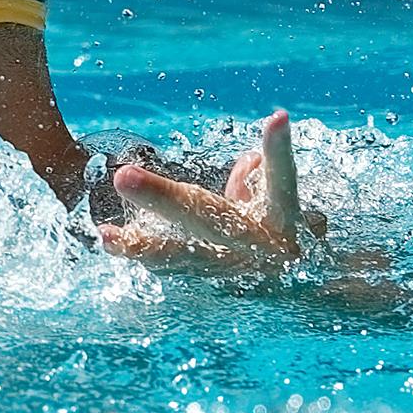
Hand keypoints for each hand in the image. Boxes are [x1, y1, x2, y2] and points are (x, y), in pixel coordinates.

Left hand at [98, 109, 326, 265]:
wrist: (306, 294)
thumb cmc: (282, 232)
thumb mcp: (281, 204)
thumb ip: (261, 176)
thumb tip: (249, 160)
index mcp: (283, 219)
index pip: (282, 179)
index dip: (279, 152)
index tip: (279, 119)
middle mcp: (258, 245)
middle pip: (207, 216)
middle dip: (162, 198)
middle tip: (123, 176)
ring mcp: (232, 269)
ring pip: (181, 255)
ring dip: (141, 245)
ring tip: (106, 235)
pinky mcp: (209, 286)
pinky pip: (169, 268)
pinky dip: (140, 255)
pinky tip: (111, 243)